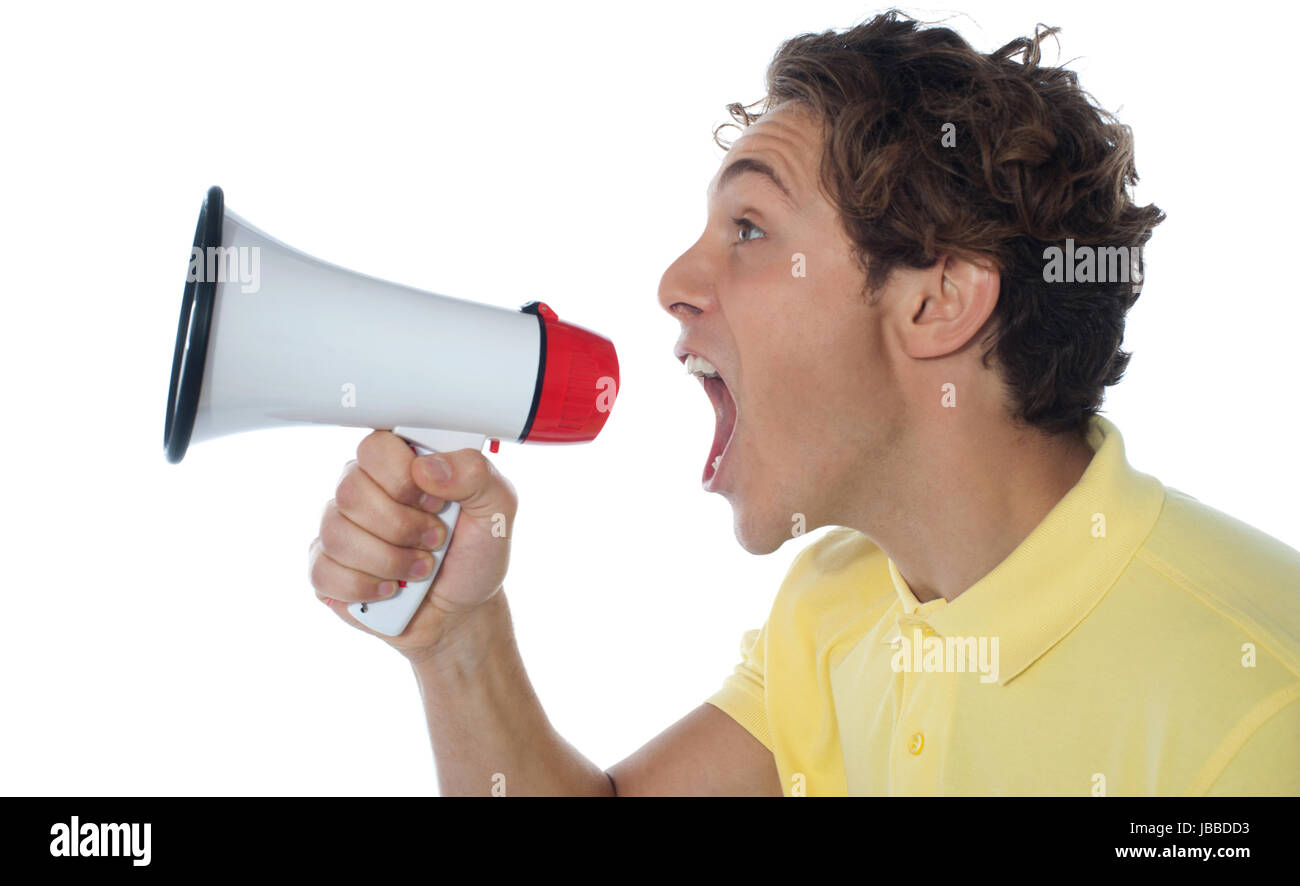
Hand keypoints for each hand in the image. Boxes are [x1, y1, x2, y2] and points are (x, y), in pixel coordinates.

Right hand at [308, 430, 516, 659]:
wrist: (463, 611)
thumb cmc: (474, 553)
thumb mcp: (497, 509)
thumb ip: (476, 474)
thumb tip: (427, 467)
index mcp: (400, 464)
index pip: (375, 446)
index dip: (403, 477)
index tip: (437, 502)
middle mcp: (363, 490)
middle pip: (351, 491)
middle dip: (402, 526)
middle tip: (435, 539)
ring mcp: (340, 529)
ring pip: (337, 534)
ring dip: (390, 560)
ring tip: (422, 568)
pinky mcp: (326, 568)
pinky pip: (324, 571)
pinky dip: (366, 587)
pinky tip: (391, 589)